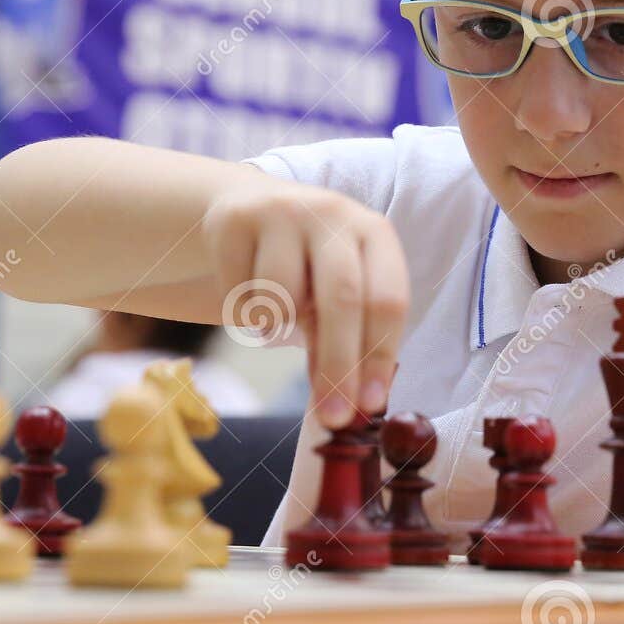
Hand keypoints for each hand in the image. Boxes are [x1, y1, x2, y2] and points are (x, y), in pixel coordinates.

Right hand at [204, 179, 408, 428]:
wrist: (247, 207)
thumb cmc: (305, 263)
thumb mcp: (334, 292)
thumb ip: (347, 340)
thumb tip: (350, 408)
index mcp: (375, 233)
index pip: (387, 299)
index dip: (379, 356)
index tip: (369, 406)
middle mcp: (334, 214)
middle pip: (342, 298)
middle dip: (337, 365)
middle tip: (331, 416)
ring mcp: (284, 210)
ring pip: (282, 297)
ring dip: (277, 325)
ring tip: (276, 313)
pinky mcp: (236, 218)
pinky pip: (239, 291)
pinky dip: (244, 309)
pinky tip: (248, 287)